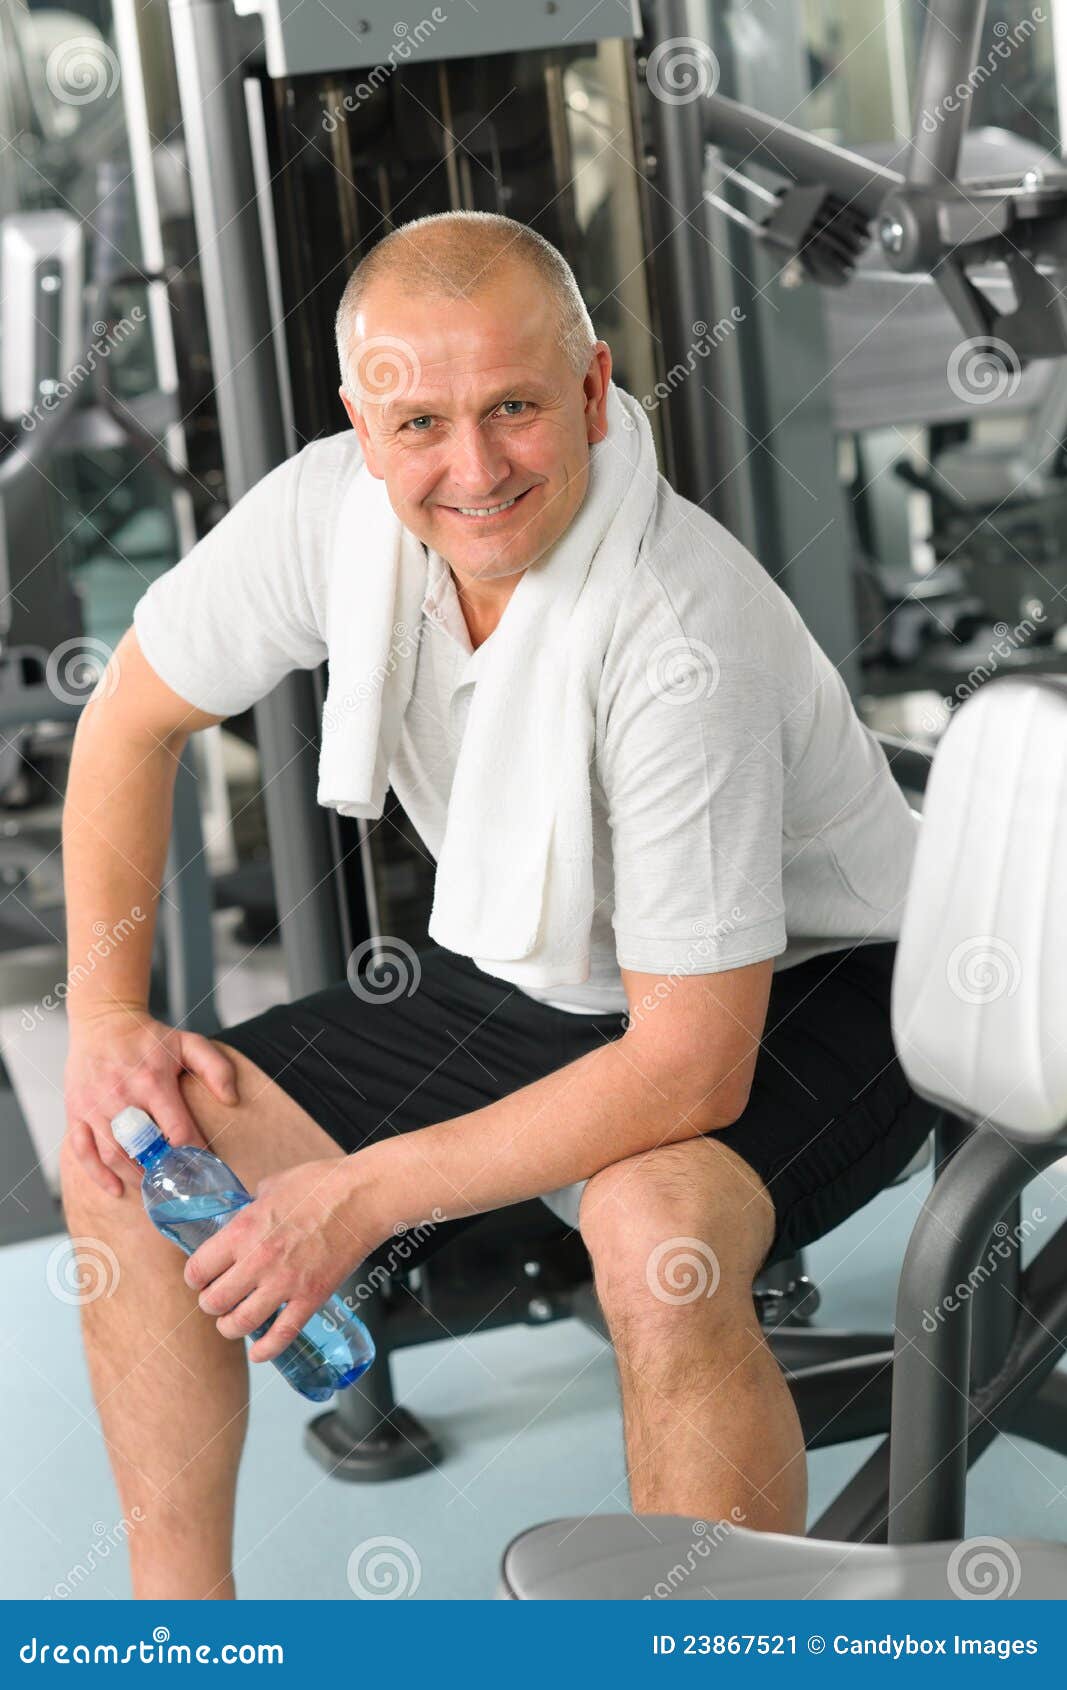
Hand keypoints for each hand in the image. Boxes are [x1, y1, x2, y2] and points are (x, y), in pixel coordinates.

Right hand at [64, 1007, 238, 1197]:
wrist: (104, 1020)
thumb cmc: (148, 1037)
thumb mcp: (189, 1043)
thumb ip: (216, 1068)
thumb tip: (232, 1100)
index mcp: (153, 1081)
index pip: (177, 1130)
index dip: (193, 1152)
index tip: (205, 1166)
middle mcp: (121, 1096)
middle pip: (143, 1149)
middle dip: (164, 1172)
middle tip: (180, 1186)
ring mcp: (95, 1106)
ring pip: (114, 1155)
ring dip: (136, 1177)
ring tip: (155, 1187)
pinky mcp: (76, 1111)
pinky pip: (82, 1151)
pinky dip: (98, 1175)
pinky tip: (116, 1189)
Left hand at [182, 1157, 384, 1362]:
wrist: (363, 1197)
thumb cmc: (321, 1184)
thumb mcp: (272, 1185)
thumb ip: (251, 1208)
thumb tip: (245, 1216)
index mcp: (243, 1230)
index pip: (197, 1269)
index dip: (195, 1276)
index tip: (201, 1277)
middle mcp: (258, 1260)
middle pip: (213, 1302)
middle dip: (210, 1303)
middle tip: (217, 1299)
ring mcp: (285, 1283)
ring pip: (240, 1324)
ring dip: (230, 1327)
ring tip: (233, 1322)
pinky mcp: (311, 1298)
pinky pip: (282, 1335)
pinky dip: (266, 1350)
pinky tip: (258, 1351)